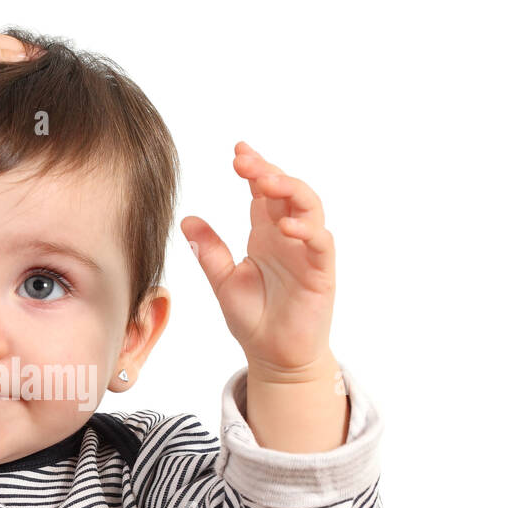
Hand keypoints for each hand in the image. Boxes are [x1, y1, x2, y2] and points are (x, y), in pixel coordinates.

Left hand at [182, 141, 337, 381]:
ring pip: (309, 207)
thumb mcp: (223, 281)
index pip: (261, 191)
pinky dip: (308, 230)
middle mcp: (287, 236)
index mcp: (264, 233)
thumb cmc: (253, 319)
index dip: (253, 168)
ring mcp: (307, 251)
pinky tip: (288, 226)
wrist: (274, 356)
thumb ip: (209, 251)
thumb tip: (187, 219)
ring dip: (290, 190)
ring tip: (267, 182)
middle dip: (267, 171)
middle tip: (245, 161)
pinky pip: (321, 243)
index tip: (237, 151)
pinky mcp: (322, 272)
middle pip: (285, 190)